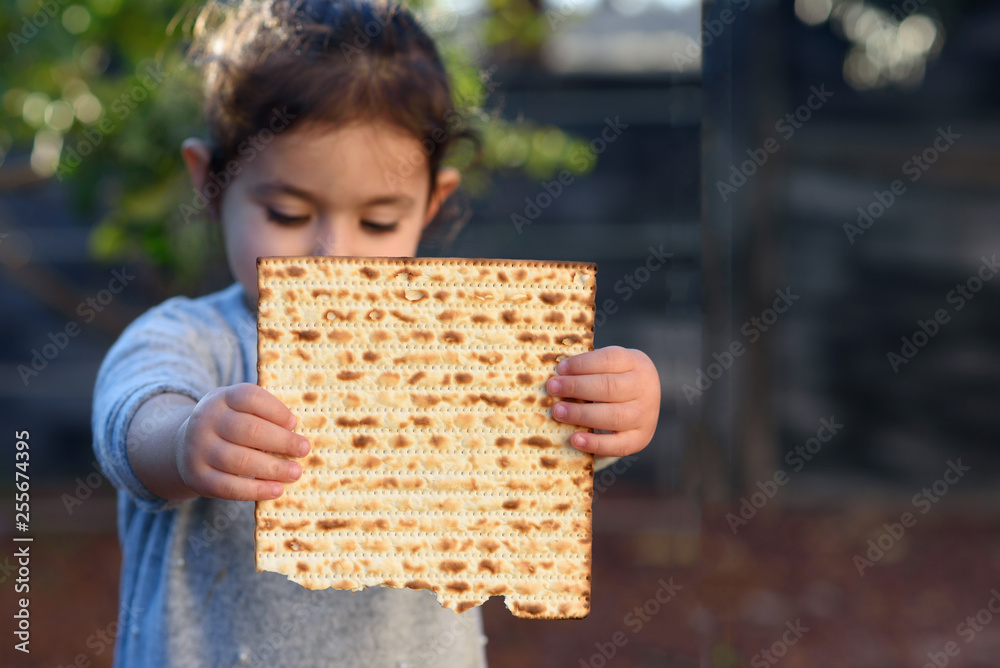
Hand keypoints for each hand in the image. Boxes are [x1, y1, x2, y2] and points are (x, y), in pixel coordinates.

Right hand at [174, 383, 309, 500]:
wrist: (184, 446)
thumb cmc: (228, 426)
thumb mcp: (237, 409)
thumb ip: (263, 415)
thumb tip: (297, 432)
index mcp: (222, 398)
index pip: (250, 398)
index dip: (275, 410)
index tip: (294, 423)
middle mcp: (206, 421)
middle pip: (248, 430)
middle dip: (281, 441)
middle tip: (304, 449)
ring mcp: (199, 449)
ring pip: (240, 460)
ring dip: (273, 468)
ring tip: (295, 472)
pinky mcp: (198, 477)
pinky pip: (230, 486)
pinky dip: (257, 490)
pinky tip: (277, 489)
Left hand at [545, 346, 659, 456]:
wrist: (644, 401)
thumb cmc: (615, 379)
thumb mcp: (610, 366)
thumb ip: (588, 368)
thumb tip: (556, 375)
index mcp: (635, 363)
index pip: (609, 360)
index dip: (583, 364)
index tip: (560, 368)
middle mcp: (644, 388)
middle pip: (609, 387)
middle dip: (577, 387)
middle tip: (552, 387)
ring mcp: (645, 415)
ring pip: (612, 416)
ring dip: (581, 414)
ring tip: (557, 411)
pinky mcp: (640, 439)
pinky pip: (618, 445)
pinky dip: (595, 443)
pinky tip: (575, 439)